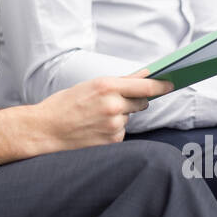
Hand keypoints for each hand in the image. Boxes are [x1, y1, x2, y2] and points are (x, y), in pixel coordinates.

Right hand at [0, 75, 172, 163]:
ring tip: (94, 119)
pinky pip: (121, 132)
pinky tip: (94, 131)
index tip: (172, 82)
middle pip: (142, 102)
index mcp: (106, 86)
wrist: (43, 131)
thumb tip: (145, 75)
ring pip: (129, 118)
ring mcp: (114, 125)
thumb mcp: (89, 87)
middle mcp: (113, 105)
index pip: (146, 86)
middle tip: (113, 103)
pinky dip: (112, 131)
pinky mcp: (112, 141)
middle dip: (134, 101)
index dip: (162, 85)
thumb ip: (119, 82)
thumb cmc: (64, 106)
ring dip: (119, 117)